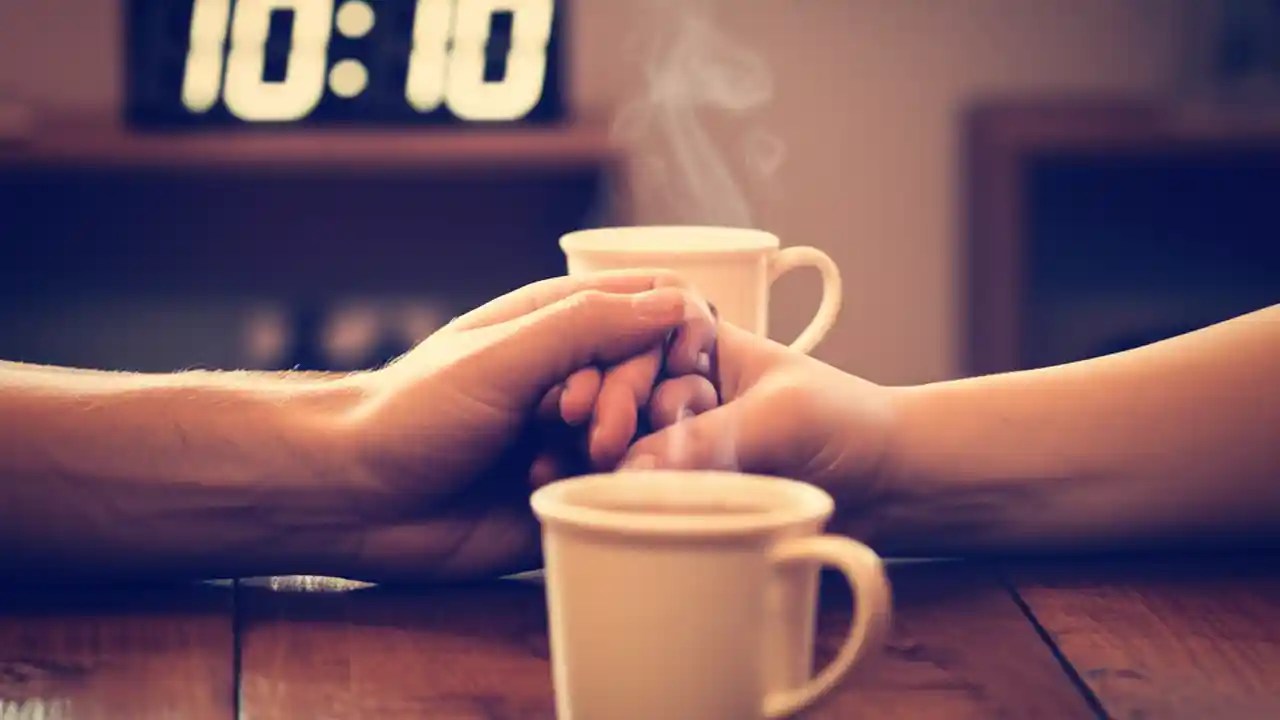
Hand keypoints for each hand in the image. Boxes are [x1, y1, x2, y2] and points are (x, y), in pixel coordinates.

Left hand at [333, 271, 715, 580]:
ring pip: (653, 435)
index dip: (672, 334)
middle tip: (587, 429)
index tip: (654, 369)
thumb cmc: (414, 411)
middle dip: (637, 400)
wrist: (354, 498)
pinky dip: (608, 491)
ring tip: (555, 467)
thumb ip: (587, 326)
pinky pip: (626, 489)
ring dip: (621, 451)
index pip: (658, 308)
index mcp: (562, 323)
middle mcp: (579, 376)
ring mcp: (578, 437)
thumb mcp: (502, 356)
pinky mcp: (573, 494)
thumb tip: (676, 305)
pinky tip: (554, 495)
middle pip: (662, 374)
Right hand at [622, 322, 896, 529]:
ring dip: (613, 458)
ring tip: (602, 479)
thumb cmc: (848, 422)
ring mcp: (683, 438)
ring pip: (626, 441)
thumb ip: (709, 440)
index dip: (615, 366)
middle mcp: (683, 385)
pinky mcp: (690, 486)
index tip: (599, 401)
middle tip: (604, 448)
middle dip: (608, 413)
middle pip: (620, 389)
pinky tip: (614, 503)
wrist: (894, 485)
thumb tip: (633, 473)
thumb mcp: (779, 417)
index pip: (636, 337)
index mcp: (702, 343)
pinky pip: (647, 487)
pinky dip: (630, 495)